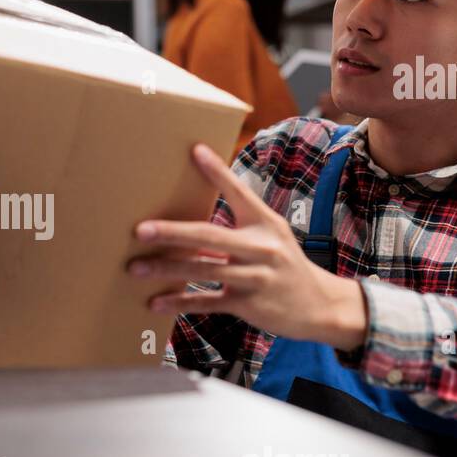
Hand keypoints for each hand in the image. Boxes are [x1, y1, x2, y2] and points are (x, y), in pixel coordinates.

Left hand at [128, 143, 368, 351]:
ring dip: (166, 269)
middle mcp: (261, 247)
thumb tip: (197, 212)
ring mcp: (255, 277)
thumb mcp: (272, 235)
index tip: (195, 151)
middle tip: (141, 230)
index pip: (239, 192)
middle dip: (172, 232)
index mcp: (265, 223)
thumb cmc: (284, 264)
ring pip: (202, 270)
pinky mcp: (248, 304)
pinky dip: (180, 302)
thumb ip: (240, 221)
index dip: (217, 172)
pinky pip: (207, 302)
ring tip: (135, 267)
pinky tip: (155, 302)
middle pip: (209, 236)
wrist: (320, 305)